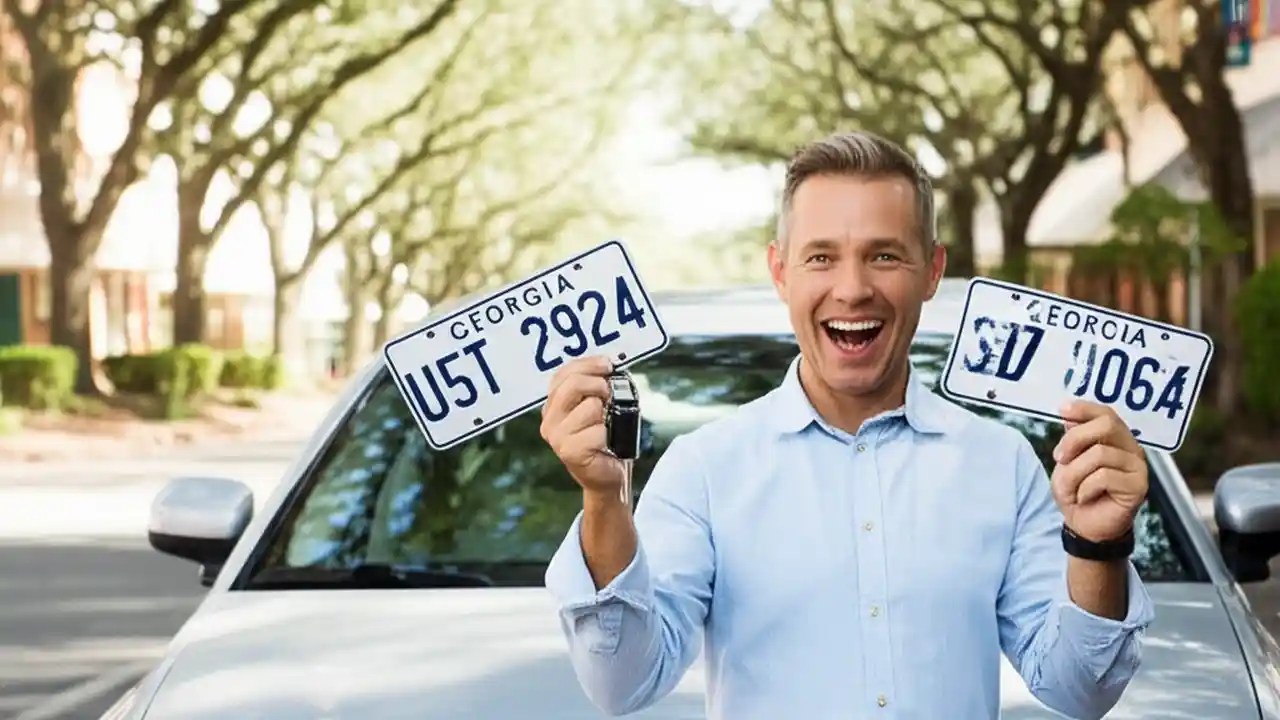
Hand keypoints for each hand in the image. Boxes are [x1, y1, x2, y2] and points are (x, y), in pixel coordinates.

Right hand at [540, 355, 622, 495]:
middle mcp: (549, 420)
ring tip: (605, 428)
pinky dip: (609, 436)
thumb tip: (606, 364)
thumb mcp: (598, 407)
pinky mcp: (569, 452)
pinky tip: (605, 444)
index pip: (564, 373)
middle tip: (610, 396)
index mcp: (553, 405)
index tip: (607, 366)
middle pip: (574, 384)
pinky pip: (598, 430)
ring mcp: (557, 437)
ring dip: (606, 416)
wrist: (607, 476)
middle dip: (599, 385)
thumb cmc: (605, 440)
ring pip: (591, 407)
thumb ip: (594, 386)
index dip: (589, 364)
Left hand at [1050, 400, 1148, 542]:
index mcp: (1116, 439)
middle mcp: (1131, 449)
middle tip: (1060, 457)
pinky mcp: (1139, 487)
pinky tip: (1085, 497)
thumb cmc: (1077, 491)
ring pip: (1100, 454)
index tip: (1062, 410)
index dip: (1084, 409)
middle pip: (1107, 426)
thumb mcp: (1067, 461)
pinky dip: (1085, 488)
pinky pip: (1104, 477)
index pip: (1106, 413)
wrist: (1084, 526)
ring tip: (1073, 488)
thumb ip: (1072, 438)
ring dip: (1075, 473)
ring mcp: (1138, 467)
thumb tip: (1069, 414)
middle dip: (1075, 439)